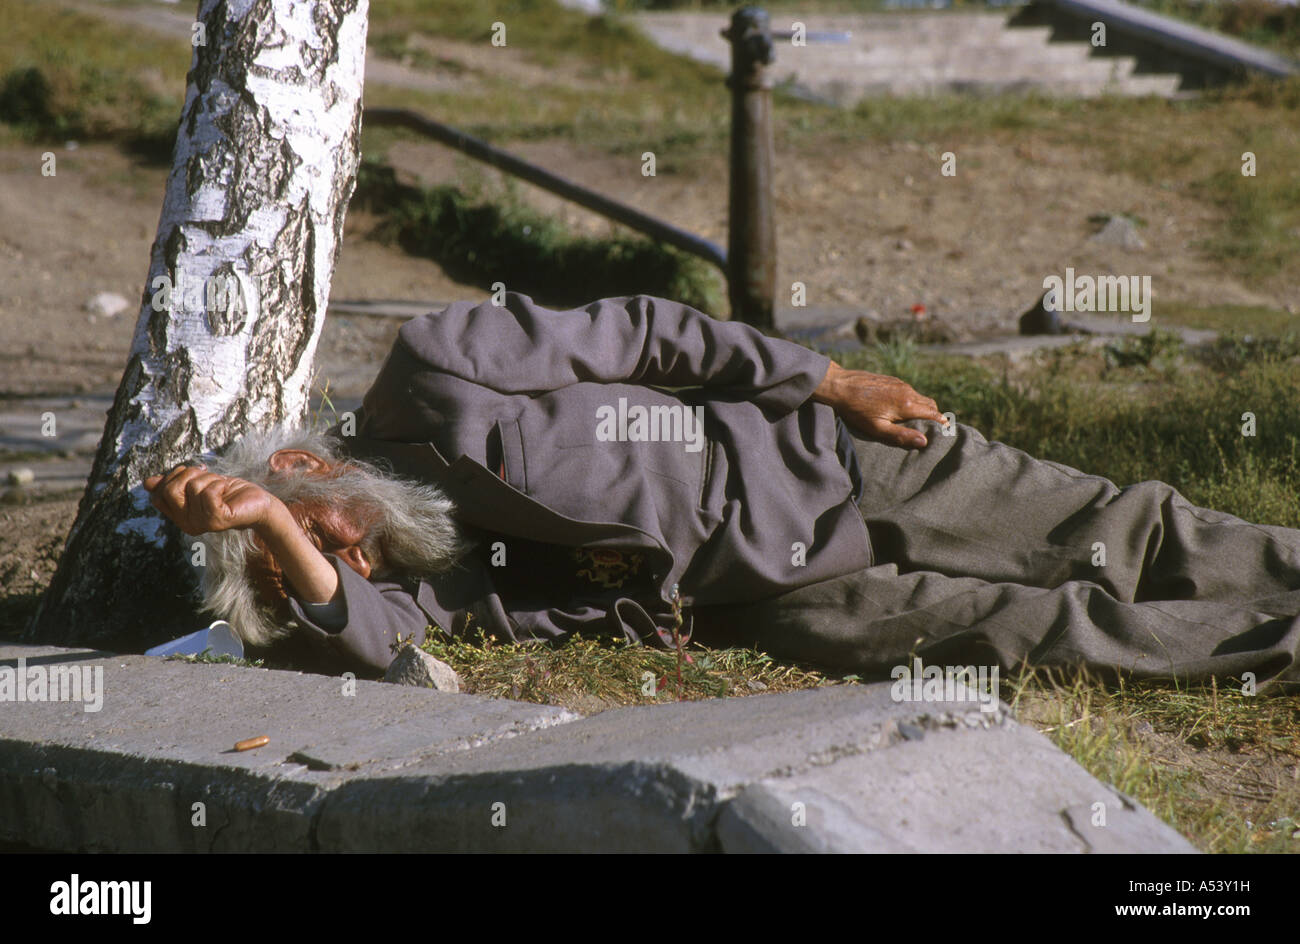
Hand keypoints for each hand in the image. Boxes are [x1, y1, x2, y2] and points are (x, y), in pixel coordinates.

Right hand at [143, 465, 279, 535]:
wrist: (258, 505)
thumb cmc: (230, 494)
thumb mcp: (199, 485)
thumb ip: (175, 484)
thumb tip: (148, 483)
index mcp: (179, 517)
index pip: (158, 494)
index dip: (174, 477)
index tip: (193, 474)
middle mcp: (187, 524)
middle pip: (169, 490)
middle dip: (190, 474)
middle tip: (208, 477)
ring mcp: (201, 524)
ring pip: (192, 486)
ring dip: (210, 479)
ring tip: (221, 487)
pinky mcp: (216, 520)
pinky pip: (208, 492)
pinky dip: (219, 484)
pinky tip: (227, 491)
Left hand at [812, 361, 946, 448]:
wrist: (839, 386)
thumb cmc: (856, 410)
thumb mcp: (878, 428)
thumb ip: (901, 435)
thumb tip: (924, 442)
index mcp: (907, 405)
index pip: (934, 413)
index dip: (942, 422)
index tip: (947, 431)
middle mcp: (908, 391)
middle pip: (930, 404)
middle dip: (934, 416)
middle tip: (933, 429)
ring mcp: (900, 383)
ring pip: (920, 397)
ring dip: (923, 408)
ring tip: (918, 421)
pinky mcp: (892, 380)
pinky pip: (909, 391)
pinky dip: (912, 400)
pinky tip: (902, 409)